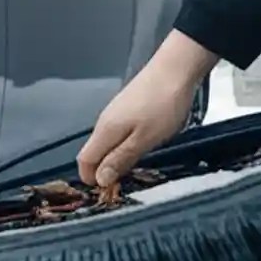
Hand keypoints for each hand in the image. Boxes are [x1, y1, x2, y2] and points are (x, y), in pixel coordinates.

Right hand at [78, 30, 218, 187]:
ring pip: (106, 142)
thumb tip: (99, 179)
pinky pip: (117, 132)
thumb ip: (120, 159)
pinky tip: (142, 145)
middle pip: (94, 151)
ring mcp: (115, 112)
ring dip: (115, 158)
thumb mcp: (144, 139)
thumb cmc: (162, 106)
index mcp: (105, 131)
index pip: (84, 160)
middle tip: (126, 183)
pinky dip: (123, 145)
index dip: (90, 178)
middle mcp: (104, 121)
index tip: (107, 191)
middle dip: (103, 171)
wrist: (176, 68)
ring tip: (137, 166)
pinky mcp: (127, 106)